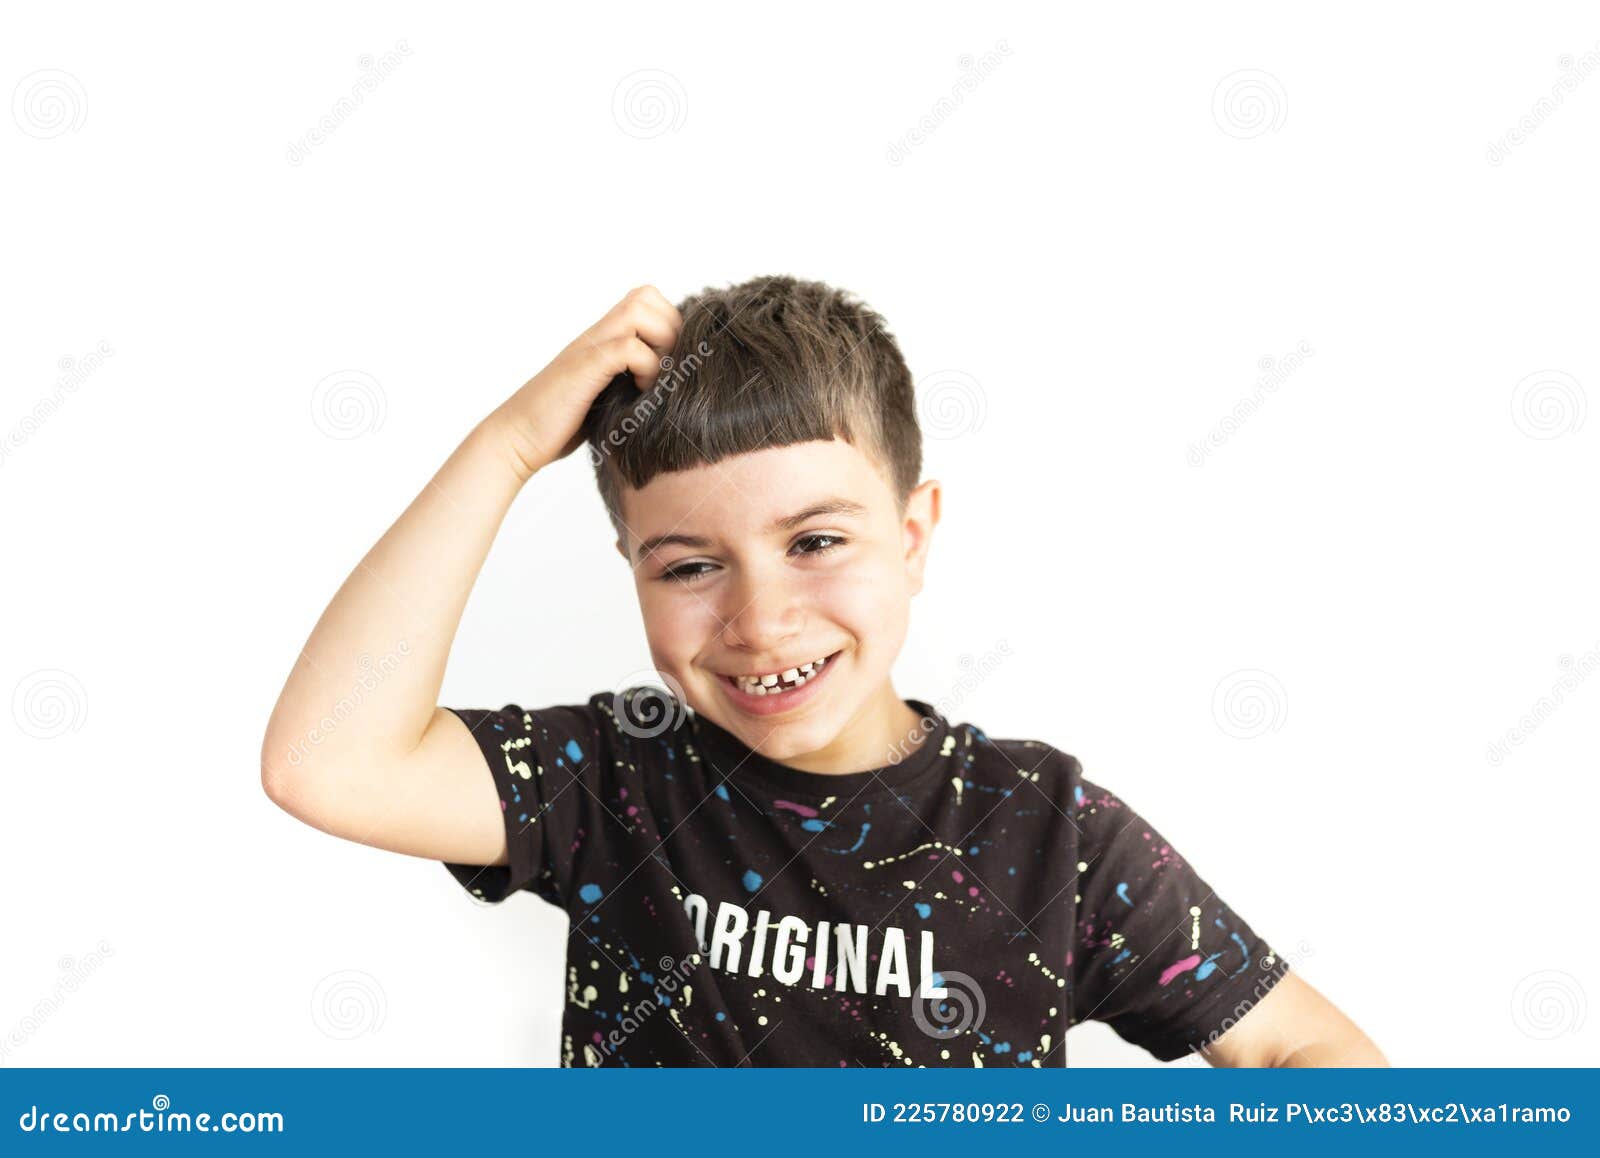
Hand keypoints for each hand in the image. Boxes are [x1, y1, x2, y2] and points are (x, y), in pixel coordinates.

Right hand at [489, 285, 682, 479]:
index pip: (647, 299)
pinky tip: (640, 392)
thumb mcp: (606, 395)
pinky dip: (647, 368)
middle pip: (647, 295)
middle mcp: (596, 335)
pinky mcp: (584, 368)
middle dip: (671, 329)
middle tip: (666, 369)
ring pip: (639, 310)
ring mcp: (588, 348)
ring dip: (660, 342)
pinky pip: (629, 348)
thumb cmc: (560, 425)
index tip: (668, 363)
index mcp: (602, 338)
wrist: (516, 438)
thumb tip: (670, 386)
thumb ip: (628, 379)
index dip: (669, 324)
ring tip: (654, 378)